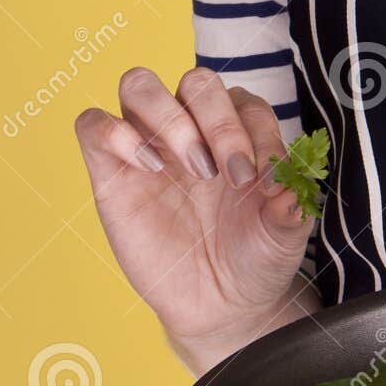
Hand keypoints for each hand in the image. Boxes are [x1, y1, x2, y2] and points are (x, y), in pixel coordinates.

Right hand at [75, 67, 320, 370]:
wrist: (220, 303)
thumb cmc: (254, 255)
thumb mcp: (284, 234)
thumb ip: (292, 206)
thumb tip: (290, 186)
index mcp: (239, 131)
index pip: (246, 103)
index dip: (260, 134)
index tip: (266, 181)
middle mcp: (192, 128)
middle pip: (197, 82)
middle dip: (220, 121)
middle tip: (233, 174)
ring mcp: (149, 146)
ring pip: (139, 84)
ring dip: (171, 118)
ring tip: (196, 169)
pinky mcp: (111, 172)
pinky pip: (93, 124)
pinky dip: (115, 133)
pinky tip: (150, 168)